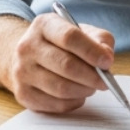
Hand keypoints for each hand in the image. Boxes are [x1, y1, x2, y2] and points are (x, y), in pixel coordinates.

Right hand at [1, 13, 116, 113]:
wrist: (29, 56)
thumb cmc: (62, 44)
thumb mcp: (82, 31)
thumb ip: (100, 40)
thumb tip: (106, 57)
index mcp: (44, 25)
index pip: (69, 37)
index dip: (92, 51)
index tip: (107, 62)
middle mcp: (27, 47)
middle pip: (66, 65)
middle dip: (92, 76)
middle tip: (105, 81)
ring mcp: (22, 72)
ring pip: (61, 88)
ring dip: (84, 90)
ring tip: (91, 86)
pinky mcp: (24, 94)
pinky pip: (56, 104)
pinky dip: (74, 102)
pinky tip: (78, 94)